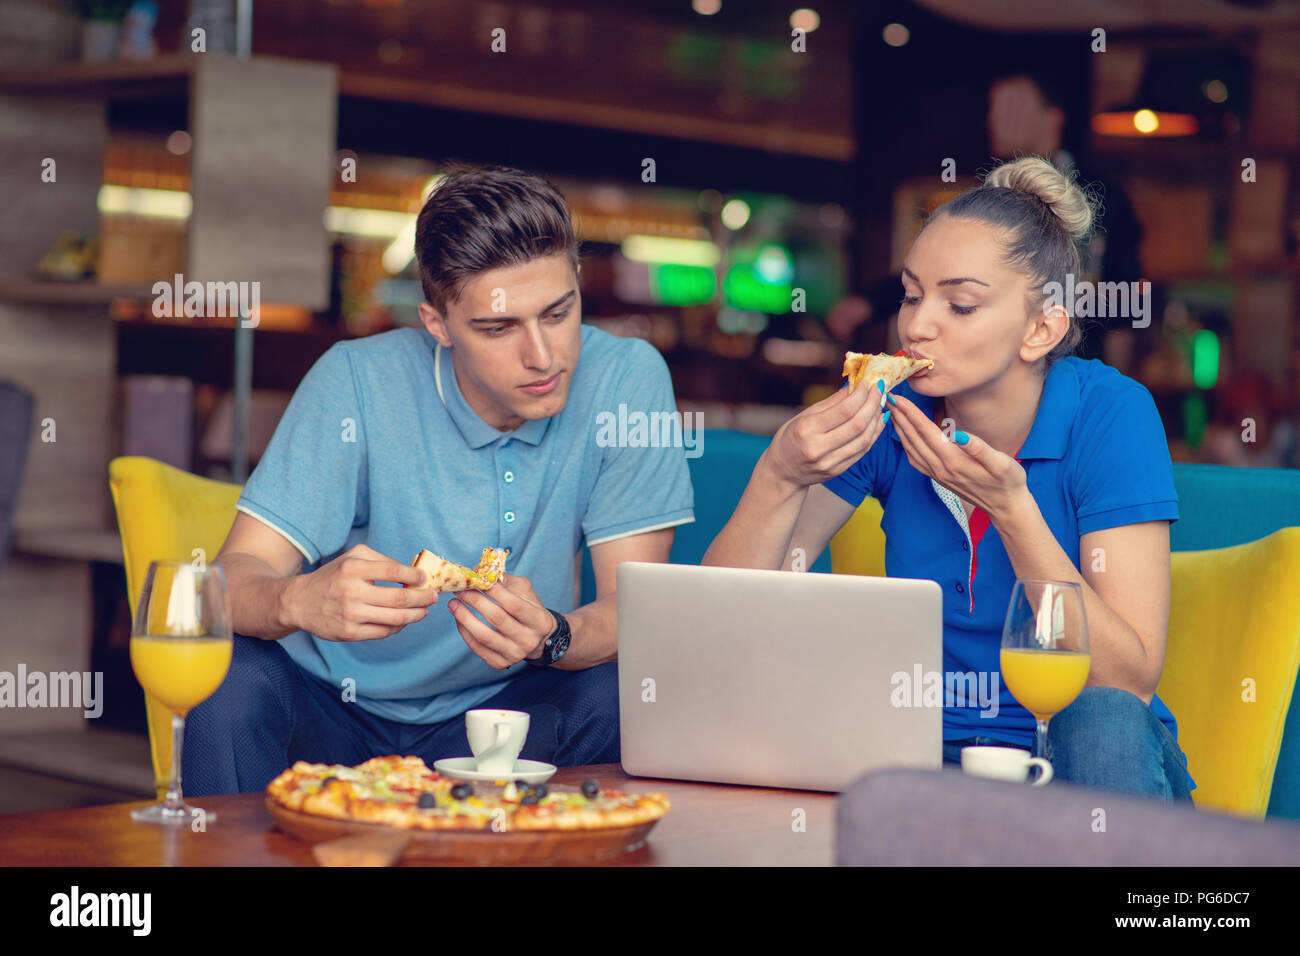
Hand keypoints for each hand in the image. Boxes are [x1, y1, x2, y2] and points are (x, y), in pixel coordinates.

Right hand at [284, 544, 437, 641]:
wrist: (299, 602)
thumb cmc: (332, 577)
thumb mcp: (351, 558)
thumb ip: (380, 560)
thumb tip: (409, 571)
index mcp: (352, 569)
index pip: (392, 571)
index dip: (414, 576)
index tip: (425, 578)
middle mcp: (351, 592)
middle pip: (399, 598)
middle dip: (422, 598)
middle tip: (433, 597)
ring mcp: (350, 615)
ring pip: (395, 618)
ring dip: (416, 615)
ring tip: (424, 610)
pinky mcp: (349, 633)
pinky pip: (384, 632)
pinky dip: (399, 626)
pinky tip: (405, 620)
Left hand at [446, 573, 554, 669]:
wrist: (538, 640)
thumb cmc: (529, 610)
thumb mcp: (525, 592)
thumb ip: (506, 581)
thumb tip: (481, 573)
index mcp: (539, 620)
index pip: (514, 604)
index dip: (494, 592)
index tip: (477, 579)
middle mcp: (528, 640)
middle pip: (497, 619)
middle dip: (475, 601)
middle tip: (460, 589)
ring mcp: (514, 654)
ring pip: (484, 636)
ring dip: (464, 617)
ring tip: (453, 604)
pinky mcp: (500, 663)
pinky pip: (477, 648)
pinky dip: (465, 632)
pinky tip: (459, 619)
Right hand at [763, 378, 888, 489]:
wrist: (783, 472)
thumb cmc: (790, 439)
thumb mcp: (803, 417)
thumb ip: (830, 403)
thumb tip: (853, 386)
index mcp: (807, 429)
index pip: (844, 410)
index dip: (860, 395)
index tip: (867, 383)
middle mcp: (818, 448)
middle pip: (857, 424)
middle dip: (872, 404)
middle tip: (879, 390)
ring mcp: (829, 462)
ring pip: (863, 439)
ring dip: (876, 419)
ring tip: (880, 404)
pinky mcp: (838, 471)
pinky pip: (862, 451)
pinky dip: (873, 434)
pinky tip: (877, 421)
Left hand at [885, 391, 1027, 520]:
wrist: (1006, 508)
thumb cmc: (1008, 482)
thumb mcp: (1001, 463)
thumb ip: (979, 448)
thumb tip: (960, 434)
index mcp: (953, 461)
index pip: (926, 432)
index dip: (911, 414)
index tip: (898, 398)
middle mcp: (940, 469)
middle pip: (914, 439)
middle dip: (900, 417)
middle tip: (887, 398)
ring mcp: (938, 474)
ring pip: (911, 449)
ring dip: (900, 430)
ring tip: (892, 412)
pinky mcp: (938, 478)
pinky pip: (915, 460)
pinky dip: (906, 445)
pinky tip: (904, 436)